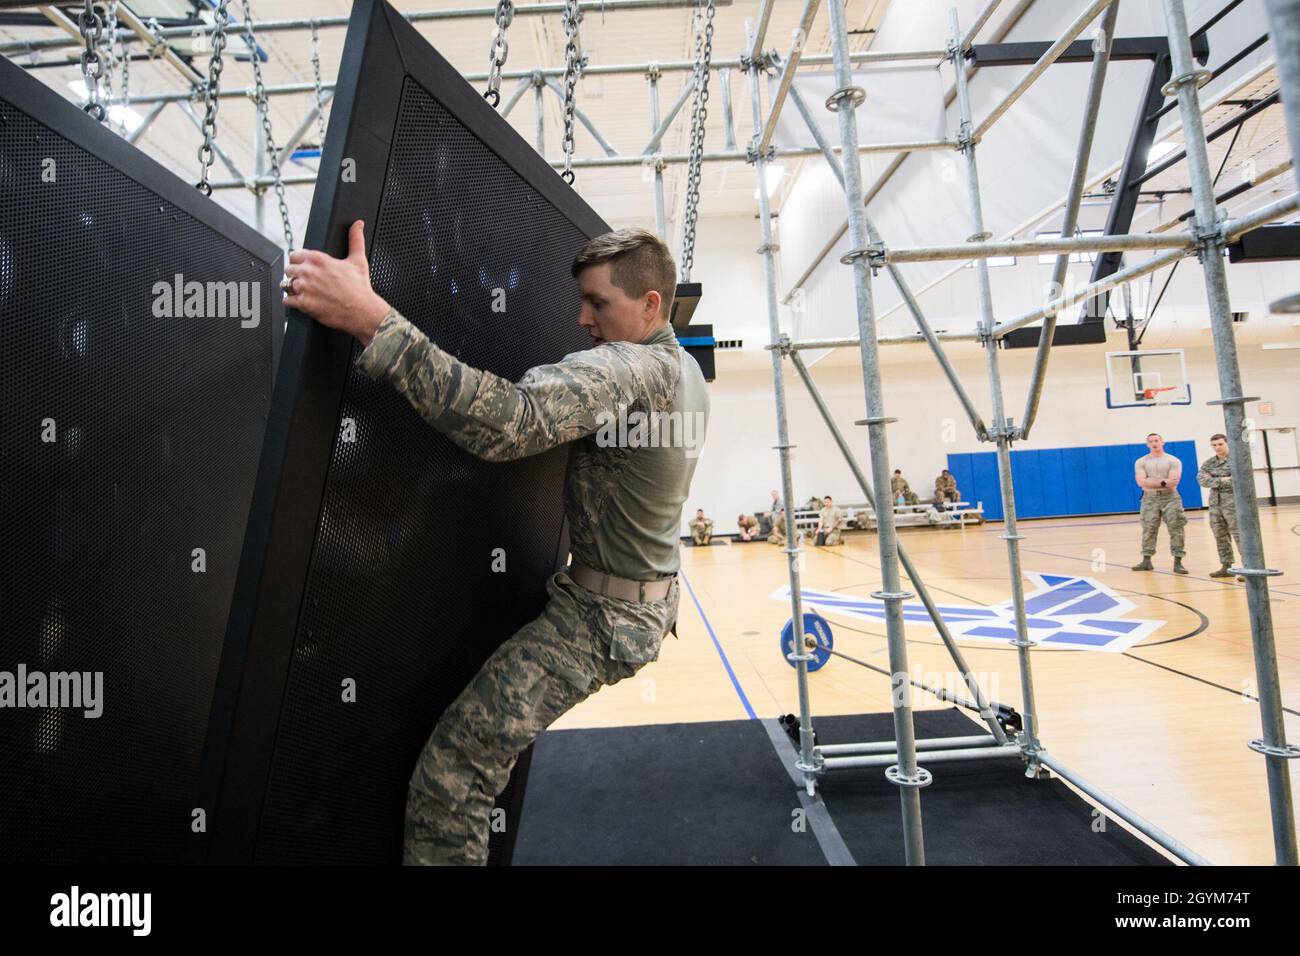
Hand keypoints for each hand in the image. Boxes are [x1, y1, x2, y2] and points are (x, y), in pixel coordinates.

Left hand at [283, 220, 391, 345]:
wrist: (362, 312)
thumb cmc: (360, 289)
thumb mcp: (358, 260)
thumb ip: (355, 239)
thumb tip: (358, 225)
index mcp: (319, 259)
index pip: (295, 255)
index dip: (299, 262)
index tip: (305, 268)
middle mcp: (309, 272)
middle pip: (289, 270)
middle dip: (296, 276)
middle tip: (307, 282)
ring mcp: (304, 288)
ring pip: (287, 285)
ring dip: (294, 289)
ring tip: (306, 293)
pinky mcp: (303, 304)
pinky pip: (287, 301)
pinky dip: (292, 302)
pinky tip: (302, 302)